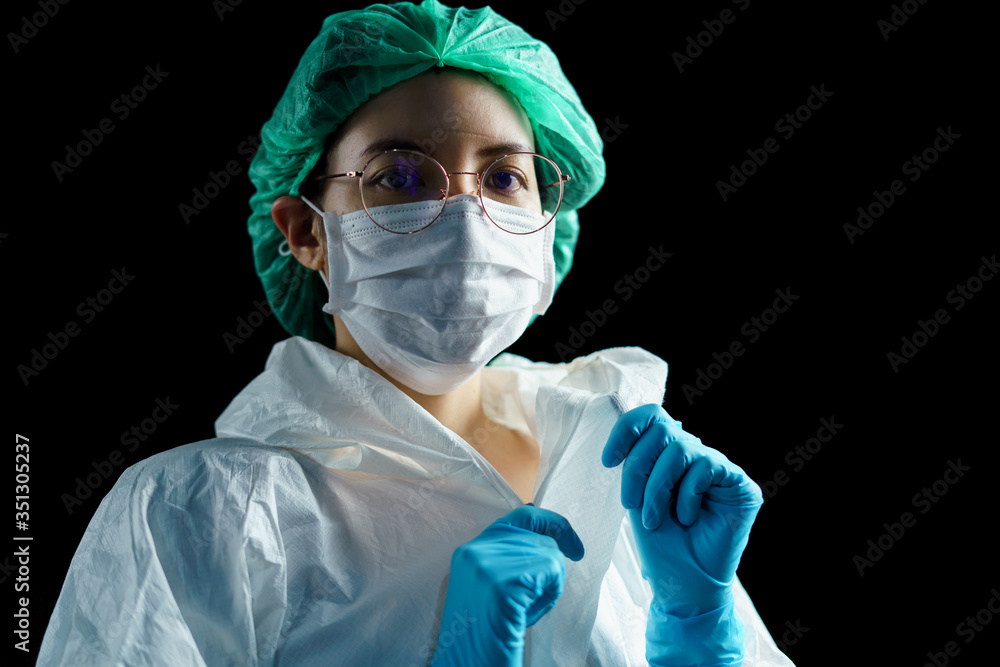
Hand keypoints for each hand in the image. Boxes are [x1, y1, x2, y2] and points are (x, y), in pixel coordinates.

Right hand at [430, 505, 584, 666]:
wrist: (467, 665)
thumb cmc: (485, 635)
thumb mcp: (491, 590)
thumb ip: (510, 563)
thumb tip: (551, 545)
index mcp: (469, 552)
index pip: (518, 518)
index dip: (549, 521)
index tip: (568, 535)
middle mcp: (476, 550)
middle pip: (537, 538)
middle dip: (556, 559)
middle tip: (576, 556)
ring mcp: (488, 564)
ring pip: (548, 554)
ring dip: (552, 582)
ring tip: (530, 609)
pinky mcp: (504, 582)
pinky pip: (551, 569)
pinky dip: (551, 591)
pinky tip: (531, 612)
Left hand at [602, 404, 761, 616]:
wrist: (683, 585)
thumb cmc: (660, 544)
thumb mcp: (637, 496)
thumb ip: (637, 462)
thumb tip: (628, 431)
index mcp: (669, 454)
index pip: (652, 416)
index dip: (627, 429)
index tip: (608, 460)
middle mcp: (696, 455)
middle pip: (663, 430)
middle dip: (638, 467)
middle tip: (630, 503)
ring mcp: (720, 468)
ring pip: (681, 448)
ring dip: (658, 487)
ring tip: (654, 521)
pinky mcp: (741, 484)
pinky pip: (707, 467)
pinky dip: (688, 494)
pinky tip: (688, 518)